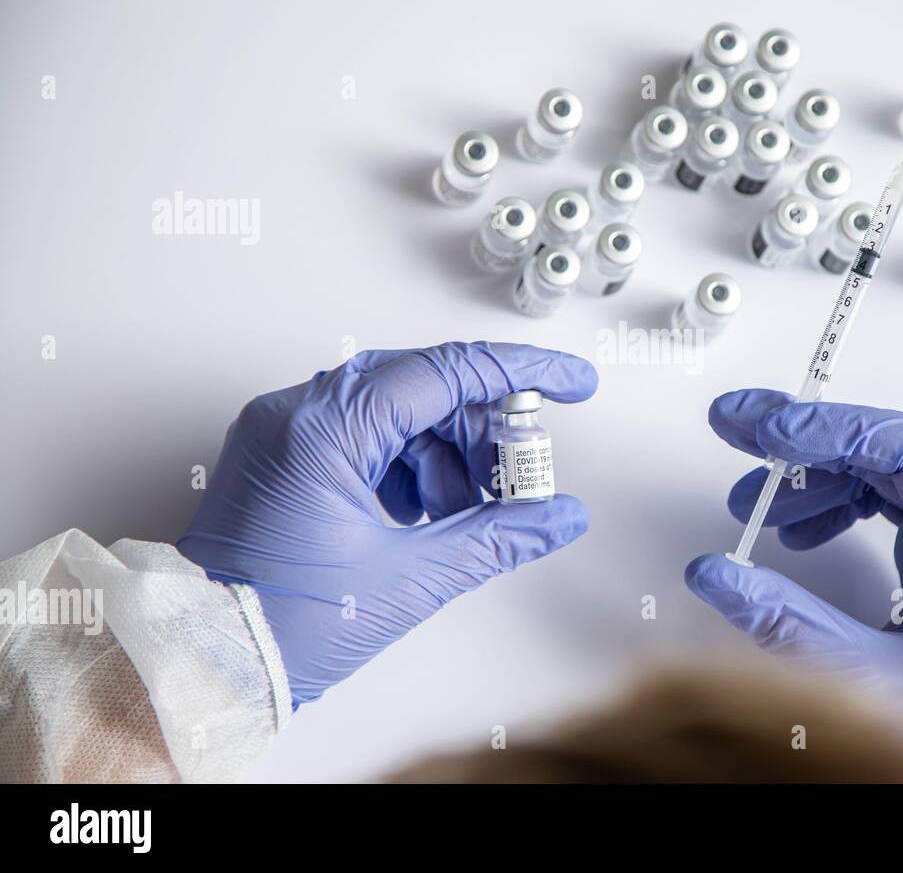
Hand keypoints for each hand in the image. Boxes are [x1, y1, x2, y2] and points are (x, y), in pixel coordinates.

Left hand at [179, 341, 596, 706]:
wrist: (203, 661)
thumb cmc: (279, 625)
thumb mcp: (409, 578)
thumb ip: (497, 537)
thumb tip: (560, 515)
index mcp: (323, 428)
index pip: (446, 371)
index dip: (521, 373)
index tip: (569, 382)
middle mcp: (297, 412)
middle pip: (424, 386)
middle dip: (481, 430)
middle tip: (517, 478)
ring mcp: (284, 430)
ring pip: (397, 410)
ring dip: (446, 453)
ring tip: (463, 512)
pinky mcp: (282, 454)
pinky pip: (365, 434)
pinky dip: (407, 464)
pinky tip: (424, 513)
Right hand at [686, 389, 902, 767]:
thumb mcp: (870, 681)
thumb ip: (788, 624)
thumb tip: (716, 574)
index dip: (836, 431)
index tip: (773, 433)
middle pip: (883, 448)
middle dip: (804, 438)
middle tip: (738, 426)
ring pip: (876, 471)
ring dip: (808, 475)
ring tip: (749, 502)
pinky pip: (881, 500)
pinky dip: (830, 503)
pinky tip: (793, 530)